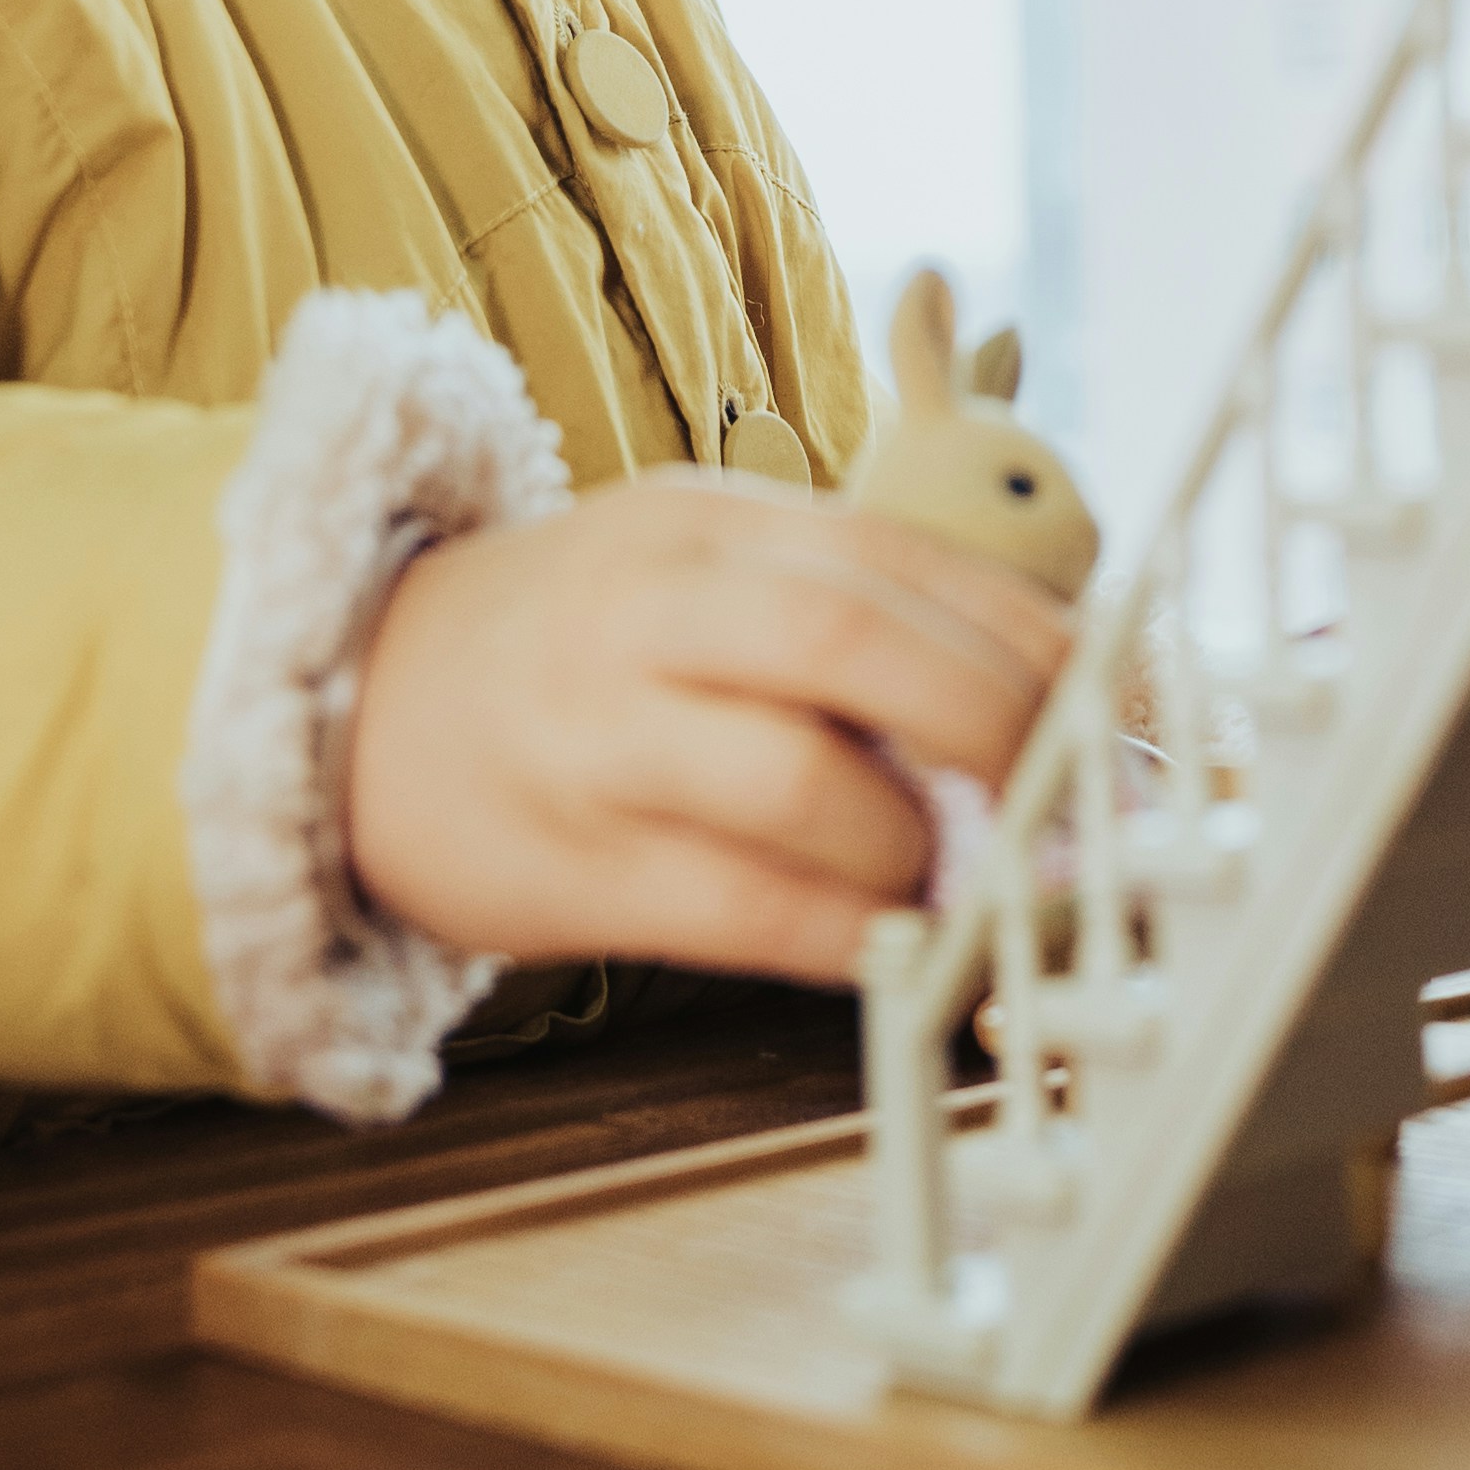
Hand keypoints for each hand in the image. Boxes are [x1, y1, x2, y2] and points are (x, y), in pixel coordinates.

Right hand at [343, 469, 1074, 981]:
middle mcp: (654, 609)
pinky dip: (841, 935)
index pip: (905, 557)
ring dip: (912, 844)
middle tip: (1061, 796)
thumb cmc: (579, 649)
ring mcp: (600, 735)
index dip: (1036, 637)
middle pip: (854, 639)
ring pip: (795, 779)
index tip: (1121, 710)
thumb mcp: (702, 575)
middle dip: (994, 724)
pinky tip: (888, 944)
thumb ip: (854, 614)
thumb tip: (1055, 699)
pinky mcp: (566, 865)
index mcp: (711, 524)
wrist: (348, 700)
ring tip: (943, 874)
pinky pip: (736, 909)